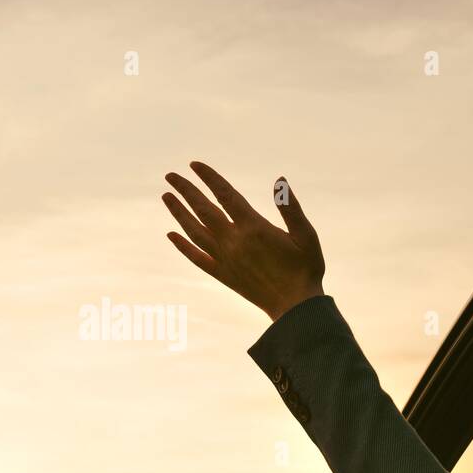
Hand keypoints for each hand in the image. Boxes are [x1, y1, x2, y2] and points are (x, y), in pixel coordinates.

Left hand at [161, 161, 324, 321]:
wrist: (295, 307)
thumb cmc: (306, 269)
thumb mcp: (306, 236)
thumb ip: (291, 207)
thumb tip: (280, 180)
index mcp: (253, 227)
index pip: (225, 195)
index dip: (209, 178)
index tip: (194, 165)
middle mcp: (234, 241)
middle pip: (204, 210)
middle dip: (186, 190)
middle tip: (170, 176)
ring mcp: (225, 259)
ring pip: (195, 231)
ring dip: (179, 213)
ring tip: (166, 196)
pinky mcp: (223, 275)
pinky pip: (197, 258)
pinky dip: (183, 246)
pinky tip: (171, 235)